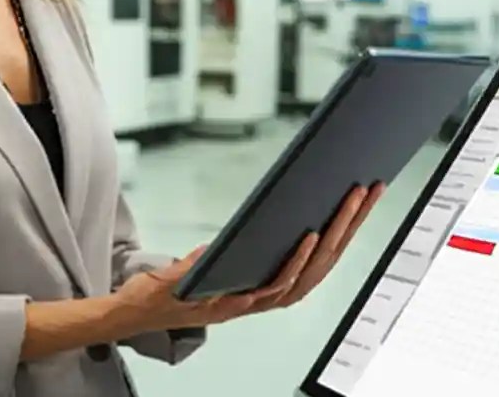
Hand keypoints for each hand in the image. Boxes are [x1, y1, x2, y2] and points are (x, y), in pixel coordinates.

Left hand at [110, 182, 383, 333]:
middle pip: (321, 263)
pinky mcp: (230, 306)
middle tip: (368, 187)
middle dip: (349, 225)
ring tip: (347, 202)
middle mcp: (263, 299)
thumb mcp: (206, 256)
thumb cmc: (169, 285)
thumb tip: (262, 210)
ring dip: (333, 240)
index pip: (317, 258)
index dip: (345, 230)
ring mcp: (249, 305)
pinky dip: (296, 263)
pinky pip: (274, 288)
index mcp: (264, 286)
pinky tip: (310, 234)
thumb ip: (232, 241)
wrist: (130, 311)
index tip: (363, 195)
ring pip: (307, 276)